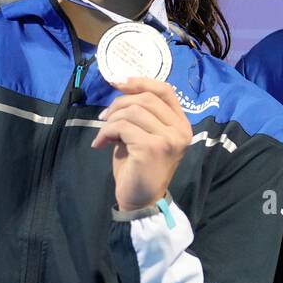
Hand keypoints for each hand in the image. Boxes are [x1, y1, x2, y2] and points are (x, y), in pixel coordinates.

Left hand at [90, 77, 192, 211]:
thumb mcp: (143, 134)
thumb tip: (120, 86)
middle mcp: (180, 130)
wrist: (141, 200)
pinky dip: (106, 132)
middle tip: (105, 117)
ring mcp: (168, 139)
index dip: (141, 81)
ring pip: (133, 111)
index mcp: (181, 124)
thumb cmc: (140, 168)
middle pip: (146, 98)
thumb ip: (140, 114)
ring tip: (105, 134)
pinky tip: (100, 144)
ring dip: (111, 120)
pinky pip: (122, 127)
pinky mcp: (152, 147)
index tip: (118, 82)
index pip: (165, 90)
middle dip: (119, 103)